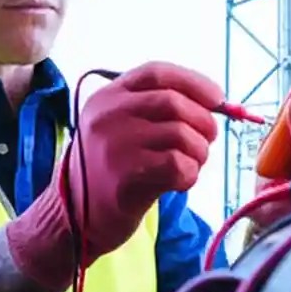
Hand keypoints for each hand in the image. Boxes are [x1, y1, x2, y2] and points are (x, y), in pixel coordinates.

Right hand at [7, 62, 222, 288]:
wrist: (74, 218)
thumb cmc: (108, 171)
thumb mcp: (120, 128)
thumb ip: (156, 111)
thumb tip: (214, 105)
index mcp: (107, 97)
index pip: (156, 73)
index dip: (193, 82)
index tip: (217, 97)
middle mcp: (107, 115)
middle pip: (173, 102)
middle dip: (203, 121)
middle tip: (207, 141)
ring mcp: (114, 145)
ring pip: (181, 134)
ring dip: (199, 153)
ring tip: (190, 165)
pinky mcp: (125, 177)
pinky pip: (177, 165)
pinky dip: (190, 174)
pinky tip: (179, 183)